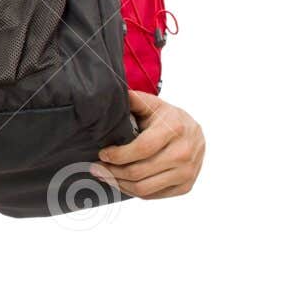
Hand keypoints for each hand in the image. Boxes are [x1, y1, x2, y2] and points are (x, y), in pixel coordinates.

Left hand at [90, 90, 204, 198]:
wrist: (195, 132)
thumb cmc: (167, 118)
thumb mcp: (152, 104)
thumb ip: (133, 100)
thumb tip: (110, 95)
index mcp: (175, 129)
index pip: (142, 149)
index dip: (118, 155)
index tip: (102, 154)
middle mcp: (184, 153)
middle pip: (139, 172)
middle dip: (111, 171)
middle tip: (96, 168)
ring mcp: (186, 172)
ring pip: (143, 188)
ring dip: (118, 184)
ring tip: (105, 176)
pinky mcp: (185, 186)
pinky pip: (152, 195)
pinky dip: (132, 191)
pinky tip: (121, 182)